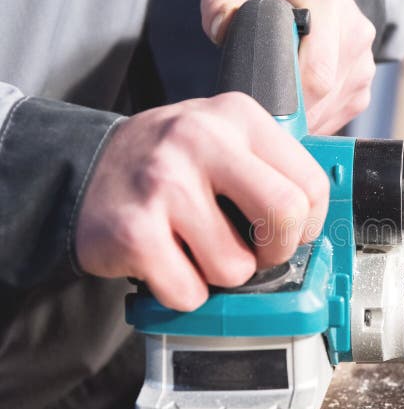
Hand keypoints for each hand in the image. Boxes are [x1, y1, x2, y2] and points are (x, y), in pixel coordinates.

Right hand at [75, 93, 328, 310]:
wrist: (84, 168)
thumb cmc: (168, 164)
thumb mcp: (224, 138)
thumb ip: (270, 167)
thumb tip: (314, 220)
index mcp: (237, 115)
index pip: (311, 182)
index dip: (307, 223)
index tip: (286, 232)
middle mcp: (201, 139)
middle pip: (285, 214)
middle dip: (277, 251)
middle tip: (256, 253)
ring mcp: (165, 183)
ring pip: (235, 266)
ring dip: (222, 274)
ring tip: (196, 249)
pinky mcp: (134, 230)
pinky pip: (189, 292)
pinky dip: (184, 292)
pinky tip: (168, 262)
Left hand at [201, 0, 376, 134]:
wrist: (312, 4)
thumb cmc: (274, 2)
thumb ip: (219, 5)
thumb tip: (221, 31)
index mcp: (328, 3)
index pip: (316, 70)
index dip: (286, 97)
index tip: (262, 109)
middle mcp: (355, 33)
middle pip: (323, 95)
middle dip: (291, 114)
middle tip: (261, 120)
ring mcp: (364, 65)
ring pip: (330, 111)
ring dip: (302, 121)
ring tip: (276, 112)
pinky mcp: (364, 90)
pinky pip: (337, 119)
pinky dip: (314, 123)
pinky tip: (295, 112)